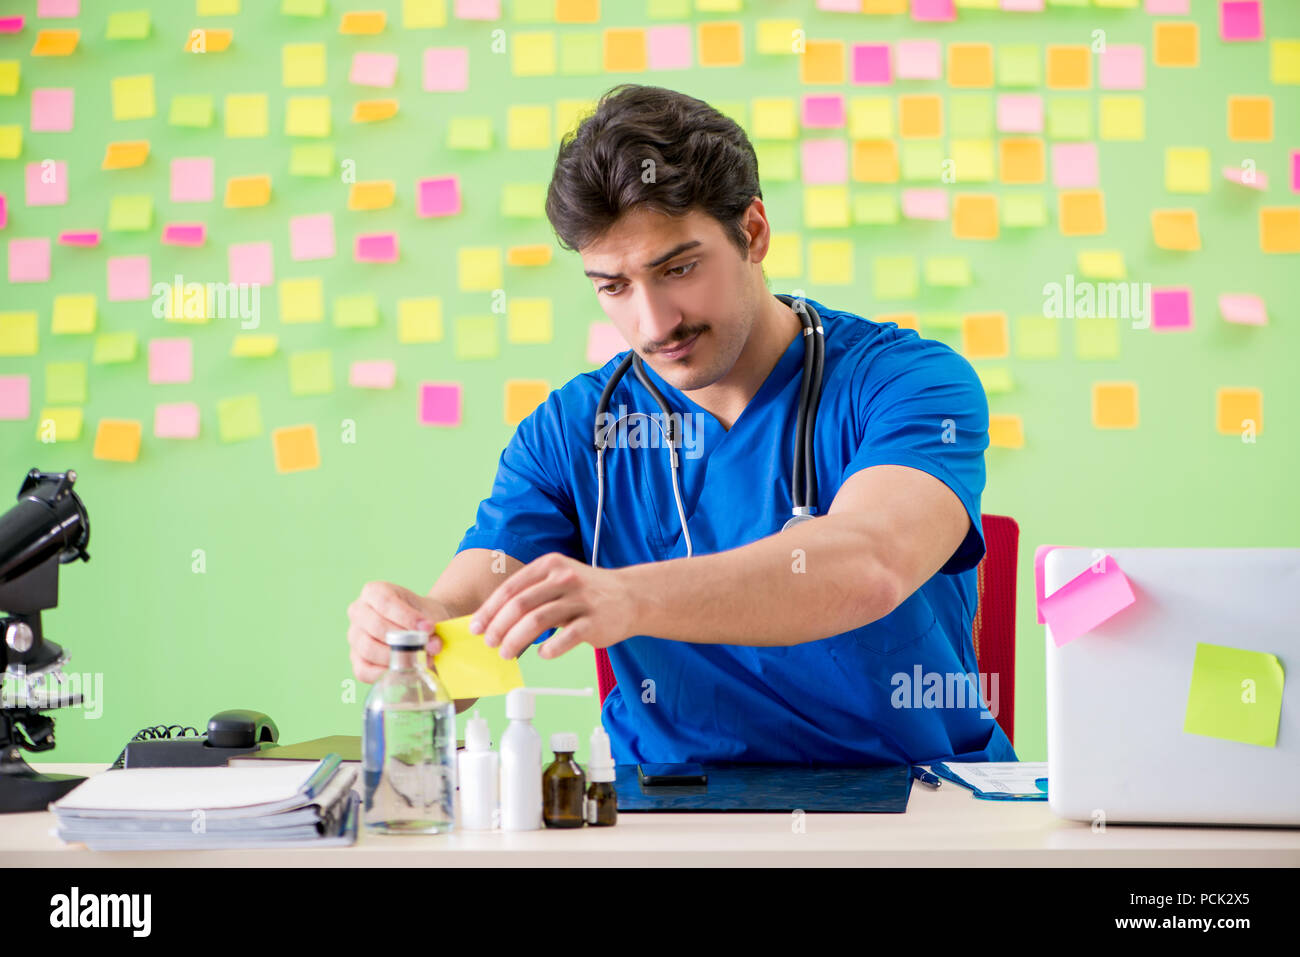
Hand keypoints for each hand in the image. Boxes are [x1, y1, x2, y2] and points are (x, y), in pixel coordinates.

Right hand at [347, 581, 452, 682]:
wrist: (421, 626)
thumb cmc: (422, 616)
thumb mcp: (430, 614)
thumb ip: (433, 628)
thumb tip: (433, 646)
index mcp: (373, 591)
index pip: (385, 602)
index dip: (407, 617)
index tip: (428, 628)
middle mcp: (358, 611)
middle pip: (376, 626)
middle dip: (404, 640)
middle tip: (427, 647)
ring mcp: (354, 635)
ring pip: (369, 648)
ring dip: (397, 657)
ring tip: (420, 660)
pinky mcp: (356, 659)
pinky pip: (364, 670)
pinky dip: (385, 672)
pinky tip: (404, 671)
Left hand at [469, 553, 639, 660]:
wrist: (631, 596)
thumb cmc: (587, 592)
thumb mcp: (558, 580)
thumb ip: (531, 594)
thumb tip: (494, 618)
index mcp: (549, 566)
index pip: (510, 589)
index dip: (489, 610)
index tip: (476, 628)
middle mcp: (563, 578)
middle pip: (520, 605)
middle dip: (498, 627)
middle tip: (490, 644)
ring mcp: (580, 599)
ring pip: (538, 621)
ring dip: (516, 641)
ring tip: (507, 653)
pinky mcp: (594, 621)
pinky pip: (565, 637)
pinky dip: (549, 648)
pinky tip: (542, 654)